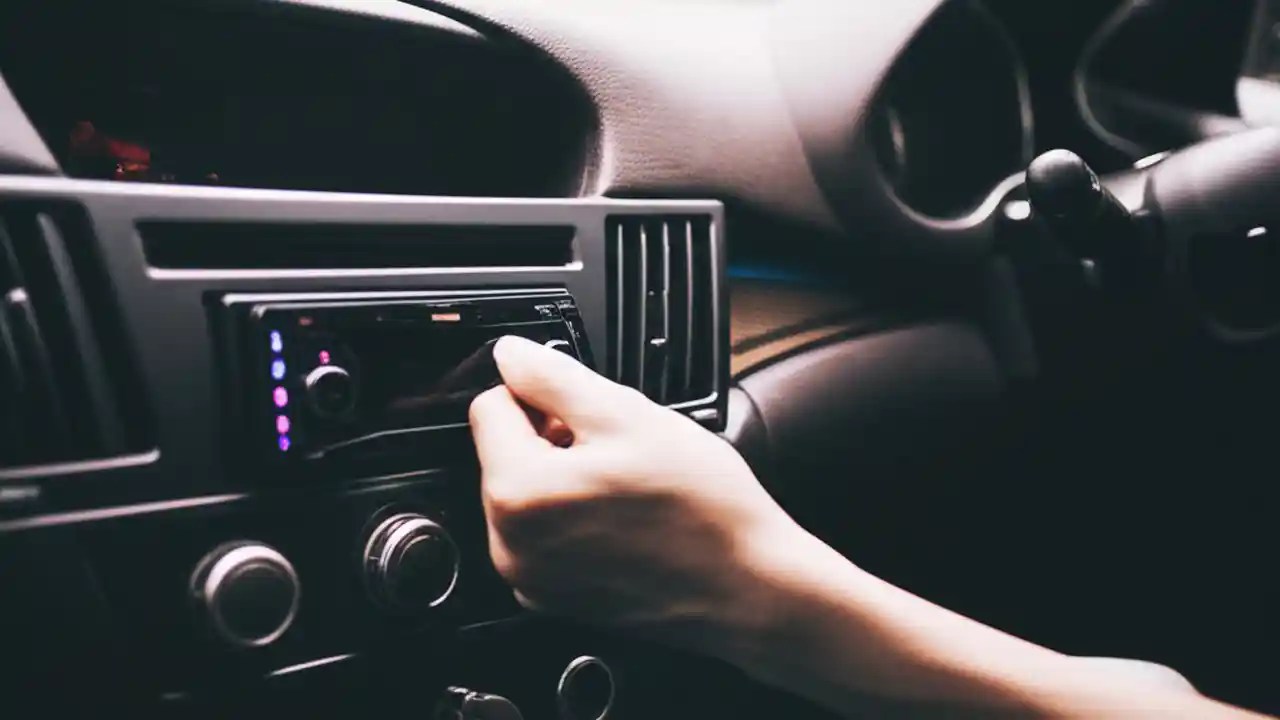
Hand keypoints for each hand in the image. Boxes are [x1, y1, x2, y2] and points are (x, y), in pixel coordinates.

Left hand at [469, 335, 799, 650]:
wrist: (749, 587)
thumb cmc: (703, 508)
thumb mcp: (629, 416)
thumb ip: (554, 378)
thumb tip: (510, 354)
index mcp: (518, 492)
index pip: (489, 407)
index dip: (537, 394)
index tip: (580, 406)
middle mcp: (510, 546)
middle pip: (502, 455)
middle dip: (549, 439)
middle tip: (614, 447)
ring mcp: (531, 579)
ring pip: (523, 496)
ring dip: (561, 478)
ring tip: (623, 485)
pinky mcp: (554, 599)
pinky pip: (542, 537)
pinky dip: (570, 519)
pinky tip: (621, 517)